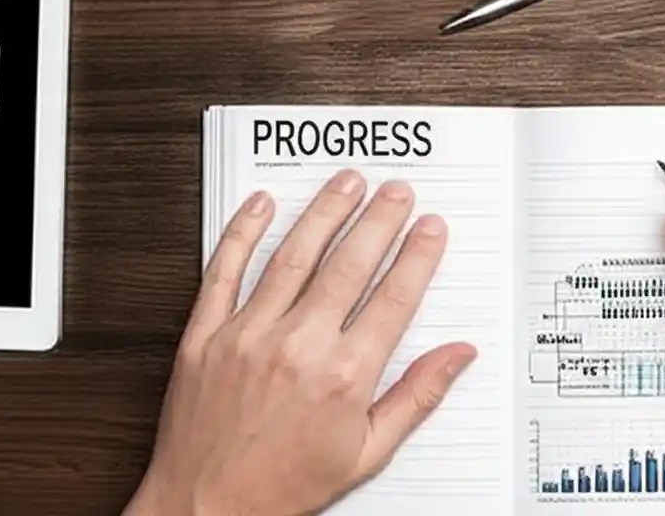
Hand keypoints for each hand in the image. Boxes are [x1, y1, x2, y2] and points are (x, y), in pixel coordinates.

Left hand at [126, 170, 476, 515]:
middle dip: (380, 221)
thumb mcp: (366, 453)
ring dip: (325, 212)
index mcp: (343, 377)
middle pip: (350, 265)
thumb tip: (457, 356)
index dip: (417, 256)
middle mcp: (297, 347)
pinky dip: (242, 234)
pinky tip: (261, 205)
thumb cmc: (283, 485)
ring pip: (294, 256)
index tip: (430, 228)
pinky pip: (224, 271)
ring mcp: (248, 336)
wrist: (206, 508)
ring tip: (347, 182)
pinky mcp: (206, 335)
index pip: (393, 298)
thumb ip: (415, 397)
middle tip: (397, 192)